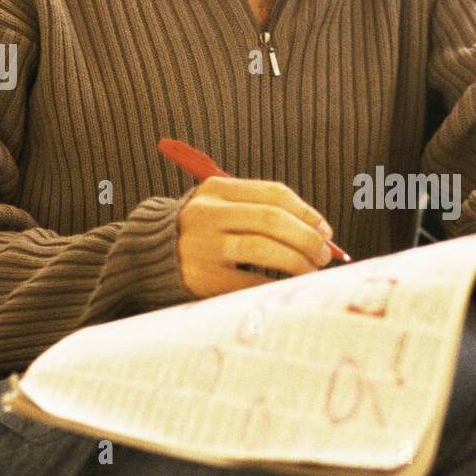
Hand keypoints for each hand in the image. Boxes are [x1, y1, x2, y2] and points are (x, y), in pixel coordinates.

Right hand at [177, 176, 334, 297]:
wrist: (149, 258)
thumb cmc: (203, 233)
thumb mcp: (222, 209)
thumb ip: (263, 213)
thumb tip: (320, 233)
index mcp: (216, 189)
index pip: (274, 194)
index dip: (307, 213)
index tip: (325, 231)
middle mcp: (208, 214)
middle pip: (272, 219)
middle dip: (307, 238)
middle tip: (324, 255)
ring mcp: (203, 246)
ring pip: (265, 248)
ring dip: (298, 261)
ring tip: (310, 270)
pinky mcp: (203, 278)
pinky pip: (251, 280)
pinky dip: (277, 283)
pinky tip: (287, 285)